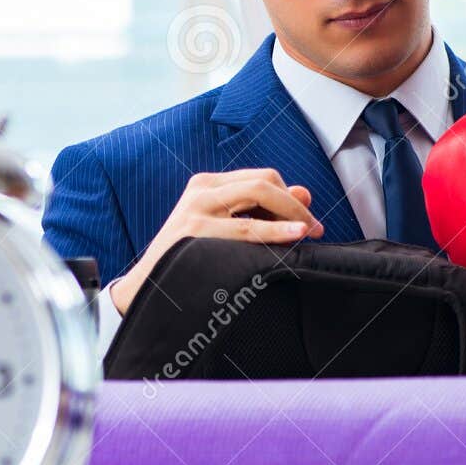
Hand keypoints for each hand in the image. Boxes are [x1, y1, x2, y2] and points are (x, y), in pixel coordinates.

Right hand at [110, 168, 323, 314]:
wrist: (148, 287)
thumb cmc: (190, 259)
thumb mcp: (223, 228)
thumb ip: (259, 212)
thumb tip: (305, 194)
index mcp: (207, 184)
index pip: (262, 177)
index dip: (291, 196)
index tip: (308, 221)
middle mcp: (201, 190)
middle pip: (264, 182)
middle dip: (296, 205)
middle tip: (316, 229)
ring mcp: (197, 209)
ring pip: (258, 197)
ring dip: (292, 215)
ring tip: (311, 232)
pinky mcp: (197, 232)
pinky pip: (247, 229)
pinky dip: (276, 231)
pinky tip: (294, 236)